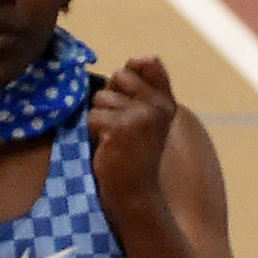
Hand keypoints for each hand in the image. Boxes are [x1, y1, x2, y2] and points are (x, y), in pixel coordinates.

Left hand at [88, 56, 176, 218]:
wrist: (134, 194)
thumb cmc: (132, 159)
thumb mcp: (145, 124)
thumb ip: (139, 96)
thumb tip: (122, 67)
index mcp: (166, 103)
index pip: (150, 63)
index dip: (131, 70)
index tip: (124, 93)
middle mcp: (157, 105)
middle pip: (119, 76)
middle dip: (109, 97)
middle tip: (115, 125)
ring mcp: (140, 115)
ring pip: (101, 98)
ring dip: (98, 119)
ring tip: (111, 140)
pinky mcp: (120, 127)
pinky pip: (92, 116)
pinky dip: (91, 132)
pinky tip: (105, 147)